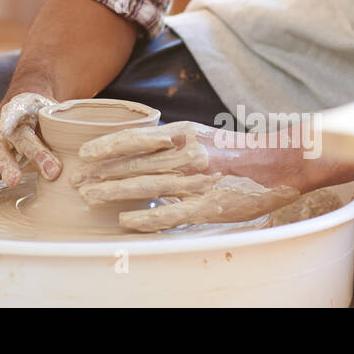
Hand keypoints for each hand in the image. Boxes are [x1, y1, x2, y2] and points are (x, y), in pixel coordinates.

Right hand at [0, 92, 62, 203]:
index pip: (24, 112)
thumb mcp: (53, 112)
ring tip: (14, 181)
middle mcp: (9, 126)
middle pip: (22, 138)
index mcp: (23, 109)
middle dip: (36, 153)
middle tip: (52, 171)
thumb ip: (68, 126)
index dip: (20, 118)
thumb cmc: (42, 113)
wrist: (23, 107)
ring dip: (6, 168)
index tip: (22, 127)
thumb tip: (98, 146)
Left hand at [70, 120, 302, 231]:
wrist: (278, 163)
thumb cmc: (234, 149)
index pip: (135, 138)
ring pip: (144, 188)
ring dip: (112, 193)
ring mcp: (196, 183)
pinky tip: (124, 220)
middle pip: (133, 165)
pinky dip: (143, 218)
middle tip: (76, 181)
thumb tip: (134, 143)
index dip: (106, 146)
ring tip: (89, 197)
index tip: (84, 153)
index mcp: (183, 134)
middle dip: (100, 173)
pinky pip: (168, 215)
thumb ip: (169, 139)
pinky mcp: (207, 208)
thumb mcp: (199, 133)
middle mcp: (186, 155)